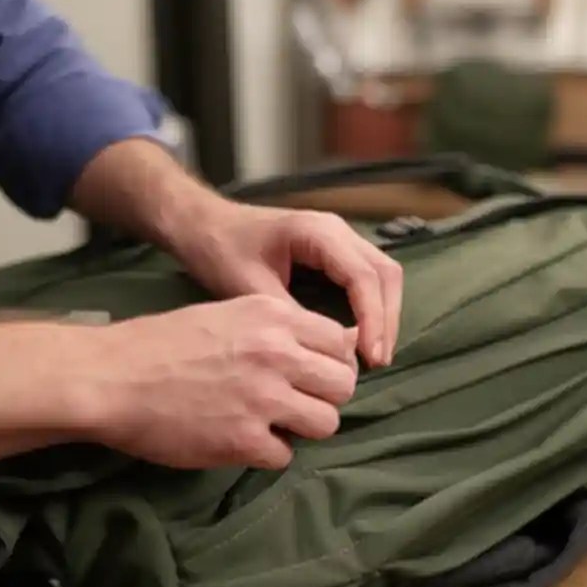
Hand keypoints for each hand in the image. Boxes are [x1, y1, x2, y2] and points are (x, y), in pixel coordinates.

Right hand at [81, 294, 358, 469]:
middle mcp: (277, 353)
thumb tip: (342, 342)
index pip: (341, 343)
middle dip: (324, 397)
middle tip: (295, 402)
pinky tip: (241, 439)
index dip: (331, 362)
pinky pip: (286, 455)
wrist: (110, 377)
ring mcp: (263, 398)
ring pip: (327, 423)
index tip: (311, 373)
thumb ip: (283, 328)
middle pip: (344, 385)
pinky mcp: (244, 440)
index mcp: (273, 316)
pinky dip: (267, 453)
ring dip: (302, 427)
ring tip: (271, 423)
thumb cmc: (163, 343)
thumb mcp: (230, 315)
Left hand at [164, 201, 402, 368]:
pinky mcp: (334, 251)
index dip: (374, 319)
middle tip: (377, 362)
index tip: (370, 357)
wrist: (201, 224)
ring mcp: (338, 239)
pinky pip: (367, 278)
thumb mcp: (251, 288)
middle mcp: (337, 231)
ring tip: (374, 356)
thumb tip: (326, 353)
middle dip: (386, 320)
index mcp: (319, 233)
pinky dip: (372, 307)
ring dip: (383, 315)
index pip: (364, 277)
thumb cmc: (219, 249)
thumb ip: (291, 316)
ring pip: (382, 275)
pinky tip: (362, 338)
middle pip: (385, 274)